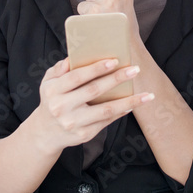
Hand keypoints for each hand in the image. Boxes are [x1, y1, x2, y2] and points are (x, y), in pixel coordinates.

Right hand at [33, 57, 152, 153]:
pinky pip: (106, 121)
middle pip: (94, 91)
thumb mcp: (48, 82)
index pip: (77, 77)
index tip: (115, 60)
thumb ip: (60, 69)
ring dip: (129, 102)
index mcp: (53, 90)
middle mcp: (62, 107)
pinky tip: (133, 104)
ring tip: (147, 95)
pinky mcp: (84, 135)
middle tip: (135, 70)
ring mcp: (73, 123)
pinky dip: (121, 112)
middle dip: (116, 79)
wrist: (45, 132)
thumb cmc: (51, 100)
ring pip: (106, 110)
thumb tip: (74, 57)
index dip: (96, 68)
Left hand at [78, 0, 140, 37]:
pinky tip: (94, 29)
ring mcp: (102, 8)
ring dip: (86, 14)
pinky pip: (79, 16)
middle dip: (91, 2)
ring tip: (99, 23)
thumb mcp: (125, 4)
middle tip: (102, 15)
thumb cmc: (124, 27)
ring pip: (82, 4)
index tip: (103, 0)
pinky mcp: (92, 19)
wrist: (129, 49)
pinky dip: (83, 23)